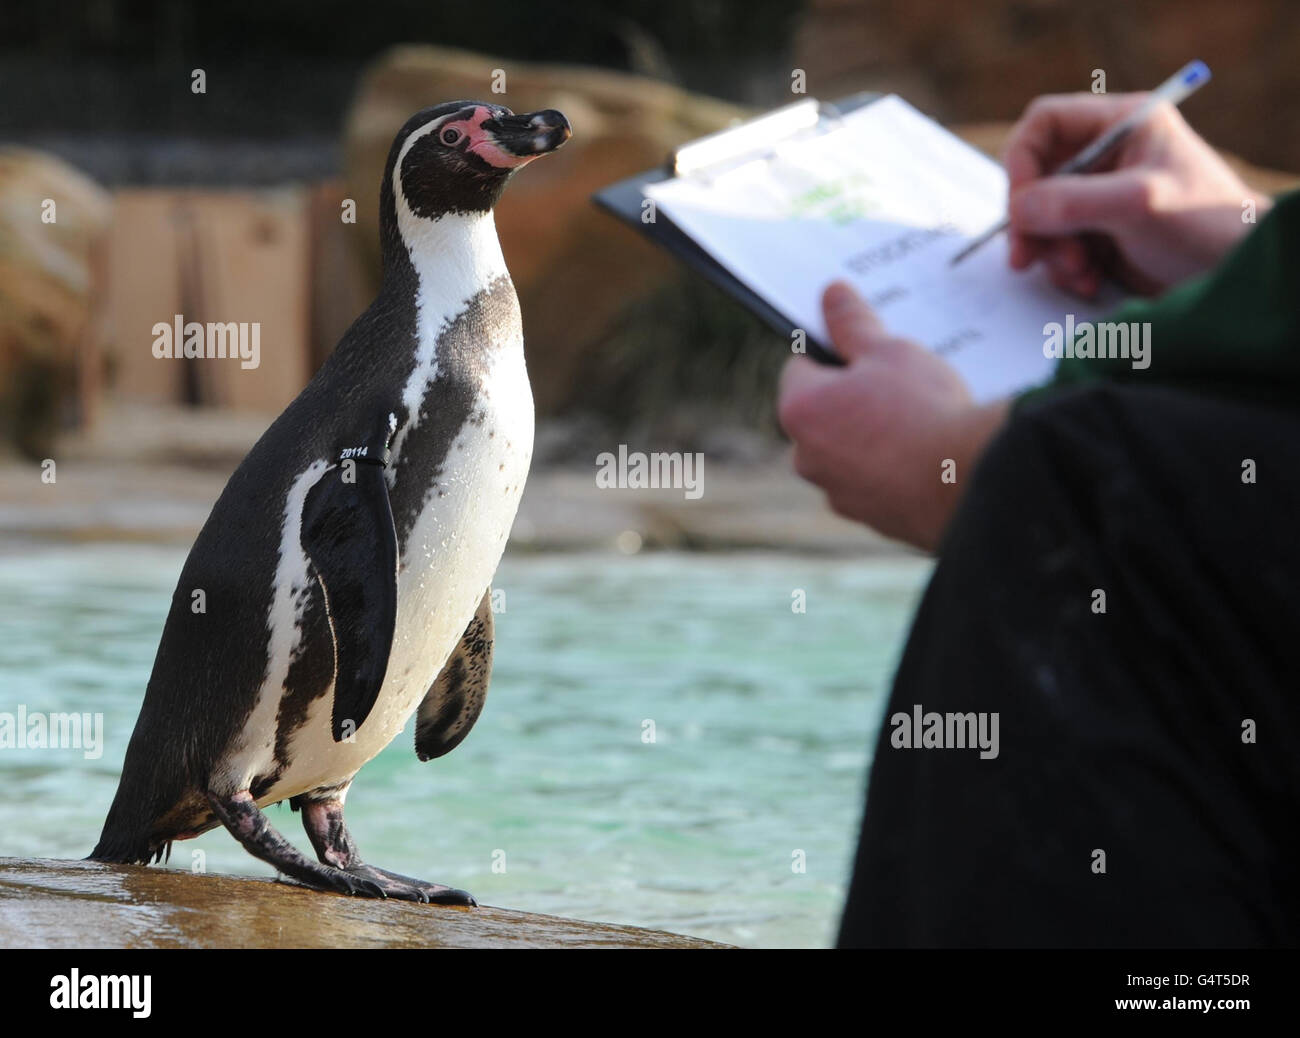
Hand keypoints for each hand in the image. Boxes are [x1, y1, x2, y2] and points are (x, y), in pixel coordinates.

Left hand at [777, 282, 1008, 550]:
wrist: (967, 481)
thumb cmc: (923, 409)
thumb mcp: (890, 350)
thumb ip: (854, 323)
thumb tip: (831, 294)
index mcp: (800, 411)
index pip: (799, 368)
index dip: (832, 352)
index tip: (862, 348)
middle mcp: (807, 458)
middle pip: (823, 413)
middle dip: (852, 397)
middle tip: (896, 383)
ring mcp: (838, 492)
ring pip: (850, 451)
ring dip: (872, 435)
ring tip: (917, 420)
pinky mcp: (871, 518)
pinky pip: (875, 482)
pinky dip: (893, 469)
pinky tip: (927, 456)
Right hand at [1004, 92, 1271, 296]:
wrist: (1234, 272)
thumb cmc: (1205, 224)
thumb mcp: (1139, 204)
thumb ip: (1074, 202)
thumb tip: (1018, 210)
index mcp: (1120, 124)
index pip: (1045, 122)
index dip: (1022, 161)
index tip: (1021, 205)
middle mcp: (1105, 154)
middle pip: (1035, 176)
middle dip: (1032, 220)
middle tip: (1028, 256)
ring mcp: (1100, 195)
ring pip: (1041, 216)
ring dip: (1049, 250)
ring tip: (1078, 271)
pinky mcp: (1099, 232)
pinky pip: (1058, 245)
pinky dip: (1064, 267)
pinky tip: (1088, 280)